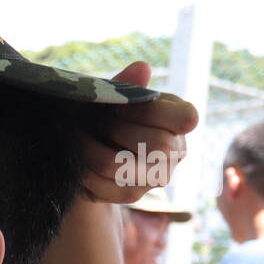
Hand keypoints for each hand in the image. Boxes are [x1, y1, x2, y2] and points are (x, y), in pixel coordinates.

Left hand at [81, 61, 198, 202]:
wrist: (92, 145)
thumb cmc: (111, 112)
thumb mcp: (118, 96)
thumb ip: (128, 86)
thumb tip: (141, 68)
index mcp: (180, 121)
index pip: (186, 119)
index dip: (151, 112)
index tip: (121, 108)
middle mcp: (177, 151)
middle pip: (160, 146)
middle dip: (117, 130)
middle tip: (93, 122)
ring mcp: (157, 177)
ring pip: (125, 168)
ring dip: (93, 150)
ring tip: (77, 137)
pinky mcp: (133, 194)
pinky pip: (108, 188)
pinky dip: (87, 173)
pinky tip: (77, 161)